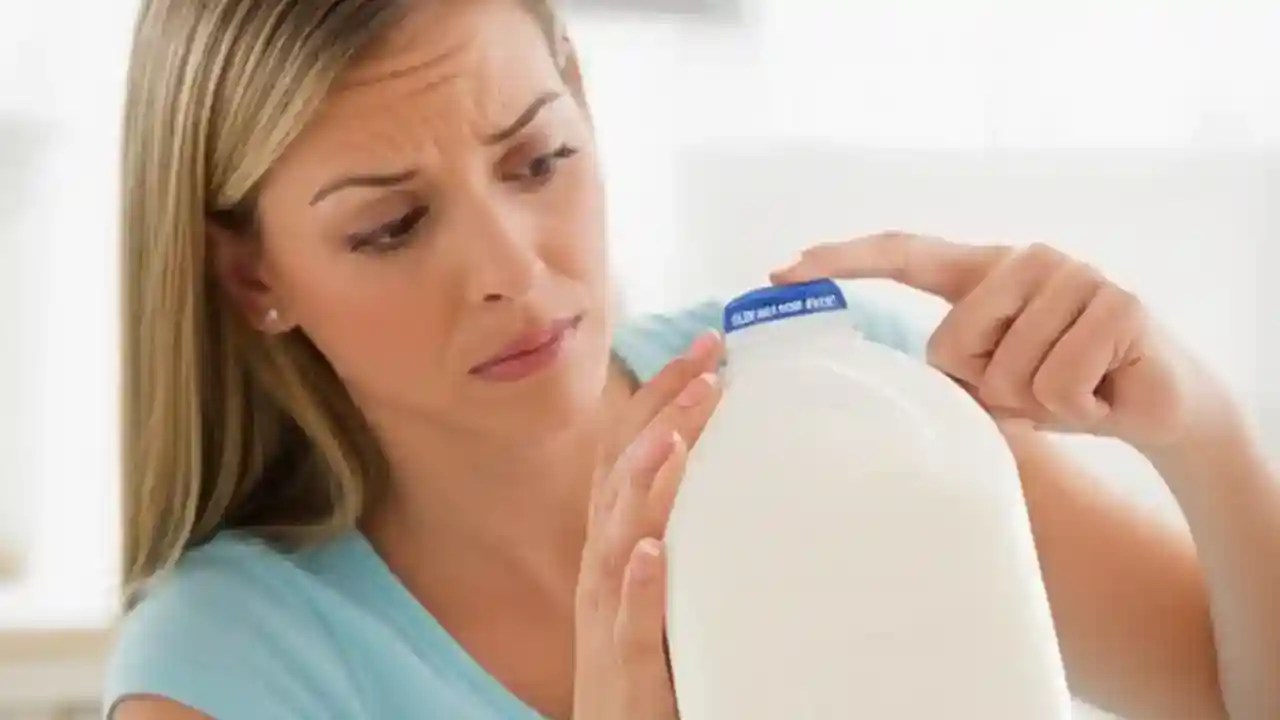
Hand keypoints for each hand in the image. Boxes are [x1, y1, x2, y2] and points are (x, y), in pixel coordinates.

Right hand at [573, 331, 723, 718]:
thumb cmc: (643, 649)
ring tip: (678, 434)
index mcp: (614, 538)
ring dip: (645, 480)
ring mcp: (610, 611)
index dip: (661, 396)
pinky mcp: (627, 663)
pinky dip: (640, 582)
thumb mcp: (656, 573)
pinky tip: (652, 550)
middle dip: (663, 413)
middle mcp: (605, 563)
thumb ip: (679, 523)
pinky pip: (630, 620)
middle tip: (710, 362)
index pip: (631, 449)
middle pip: (624, 471)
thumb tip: (720, 463)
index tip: (705, 351)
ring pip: (619, 534)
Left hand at [772, 232, 1232, 451]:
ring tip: (1073, 387)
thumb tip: (895, 385)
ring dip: (1038, 403)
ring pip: (1008, 372)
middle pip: (952, 344)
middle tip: (1034, 389)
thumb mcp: (991, 381)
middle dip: (987, 388)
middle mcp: (1025, 259)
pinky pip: (1058, 383)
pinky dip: (1076, 408)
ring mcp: (1074, 274)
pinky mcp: (1118, 303)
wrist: (1155, 405)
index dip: (843, 262)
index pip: (905, 254)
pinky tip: (1102, 391)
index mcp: (984, 271)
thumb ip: (949, 369)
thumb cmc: (1060, 388)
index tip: (783, 271)